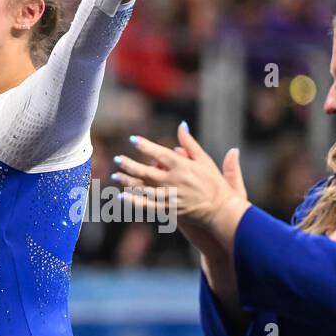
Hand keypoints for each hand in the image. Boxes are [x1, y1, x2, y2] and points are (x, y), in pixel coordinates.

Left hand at [114, 122, 249, 250]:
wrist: (220, 209)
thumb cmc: (214, 182)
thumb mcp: (205, 159)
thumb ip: (190, 143)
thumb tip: (181, 125)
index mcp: (182, 166)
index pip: (159, 153)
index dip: (145, 146)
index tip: (133, 140)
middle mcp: (173, 181)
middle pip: (146, 171)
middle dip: (129, 165)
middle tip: (117, 159)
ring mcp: (169, 197)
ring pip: (143, 188)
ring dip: (127, 182)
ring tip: (115, 175)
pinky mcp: (168, 210)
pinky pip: (147, 205)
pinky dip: (134, 201)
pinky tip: (122, 196)